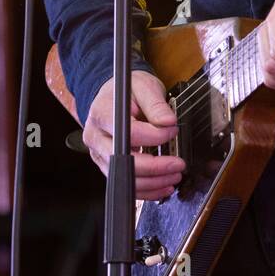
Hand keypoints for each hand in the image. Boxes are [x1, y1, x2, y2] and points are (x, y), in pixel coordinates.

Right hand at [82, 69, 181, 200]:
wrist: (113, 95)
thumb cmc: (128, 91)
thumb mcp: (144, 86)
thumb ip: (156, 104)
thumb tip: (168, 122)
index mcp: (102, 114)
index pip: (129, 134)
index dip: (154, 136)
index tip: (172, 131)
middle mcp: (96, 137)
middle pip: (124, 162)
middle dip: (155, 168)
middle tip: (178, 165)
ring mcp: (100, 153)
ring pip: (124, 177)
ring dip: (152, 182)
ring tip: (174, 176)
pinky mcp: (107, 164)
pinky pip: (124, 182)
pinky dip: (145, 189)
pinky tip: (161, 185)